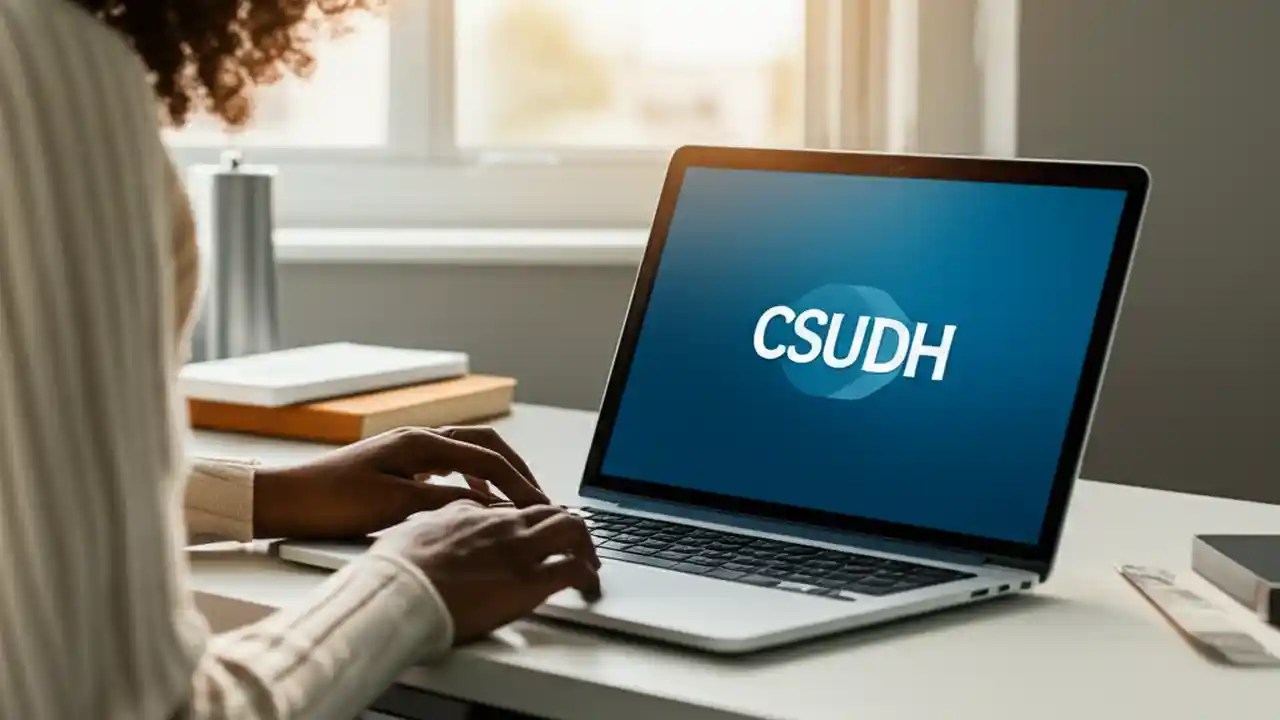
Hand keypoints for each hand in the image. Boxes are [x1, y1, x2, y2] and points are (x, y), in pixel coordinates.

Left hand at [254, 426, 548, 538]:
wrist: (284, 498)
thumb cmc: (330, 502)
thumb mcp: (393, 506)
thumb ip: (444, 500)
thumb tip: (487, 504)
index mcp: (421, 443)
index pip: (488, 460)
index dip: (520, 484)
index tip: (541, 508)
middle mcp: (419, 438)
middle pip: (487, 446)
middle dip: (518, 472)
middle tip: (541, 500)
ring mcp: (409, 449)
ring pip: (470, 454)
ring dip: (498, 475)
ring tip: (518, 502)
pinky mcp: (400, 464)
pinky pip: (451, 465)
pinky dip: (474, 480)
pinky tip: (476, 501)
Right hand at [374, 502, 601, 642]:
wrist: (398, 592)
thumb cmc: (396, 570)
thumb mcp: (411, 532)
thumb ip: (435, 525)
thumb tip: (440, 526)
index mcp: (473, 512)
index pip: (515, 507)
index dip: (531, 519)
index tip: (537, 532)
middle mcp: (502, 524)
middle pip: (551, 510)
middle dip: (567, 526)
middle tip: (574, 545)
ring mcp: (519, 549)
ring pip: (571, 528)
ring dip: (585, 544)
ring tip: (590, 563)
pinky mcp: (530, 580)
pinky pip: (573, 568)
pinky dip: (588, 575)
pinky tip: (589, 586)